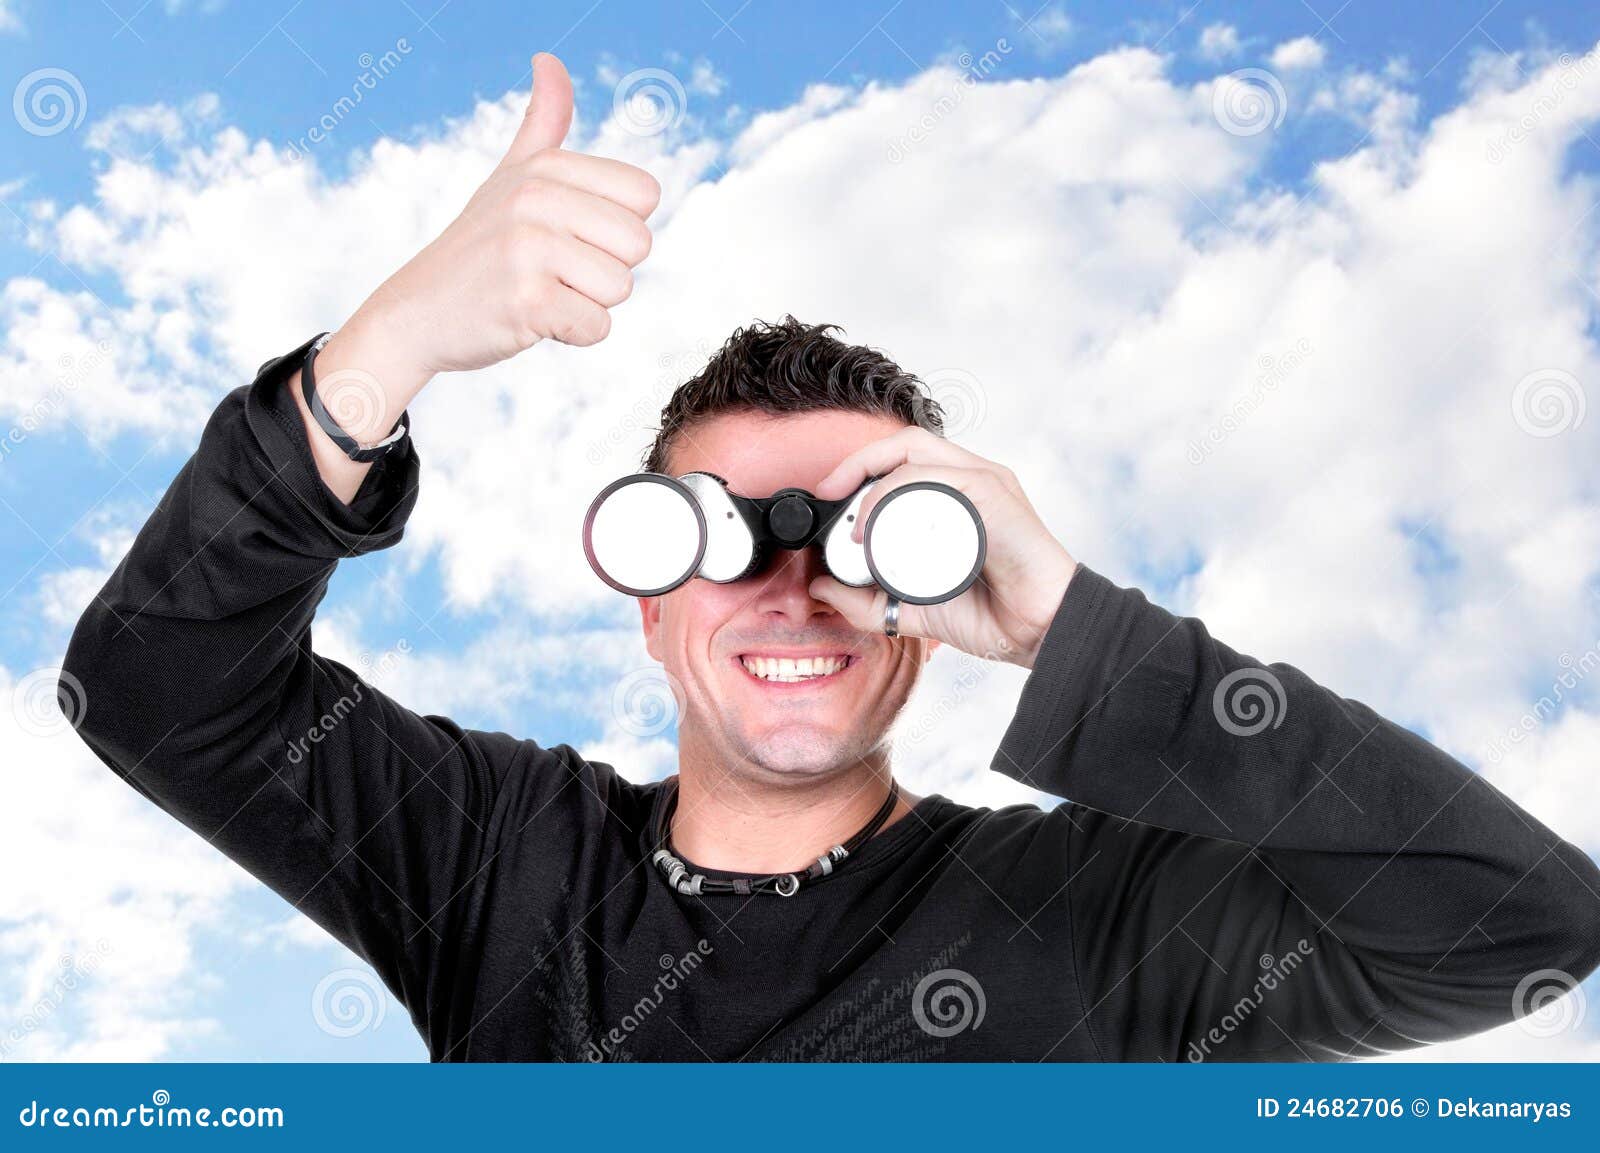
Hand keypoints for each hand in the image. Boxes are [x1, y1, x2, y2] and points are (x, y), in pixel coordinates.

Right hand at [295, 52, 659, 503]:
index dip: (616, 227)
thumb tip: (549, 60)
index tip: (571, 236)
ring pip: (621, 288)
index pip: (645, 195)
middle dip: (606, 269)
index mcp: (545, 167)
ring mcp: (529, 248)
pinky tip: (532, 320)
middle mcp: (536, 199)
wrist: (417, 312)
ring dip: (589, 304)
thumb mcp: (509, 176)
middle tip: (555, 271)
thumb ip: (543, 123)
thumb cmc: (478, 247)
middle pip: (639, 244)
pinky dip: (573, 335)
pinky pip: (597, 327)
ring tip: (542, 293)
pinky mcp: (527, 301)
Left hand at [810, 427, 1077, 668]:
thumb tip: (820, 586)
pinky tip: (876, 523)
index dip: (859, 467)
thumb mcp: (910, 609)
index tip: (826, 495)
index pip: (902, 458)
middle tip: (827, 492)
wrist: (1037, 634)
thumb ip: (865, 603)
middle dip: (857, 461)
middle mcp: (970, 479)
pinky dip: (897, 492)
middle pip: (905, 444)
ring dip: (873, 477)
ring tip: (852, 520)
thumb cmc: (989, 615)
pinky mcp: (995, 495)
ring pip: (918, 452)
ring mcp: (985, 483)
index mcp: (955, 494)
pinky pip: (938, 477)